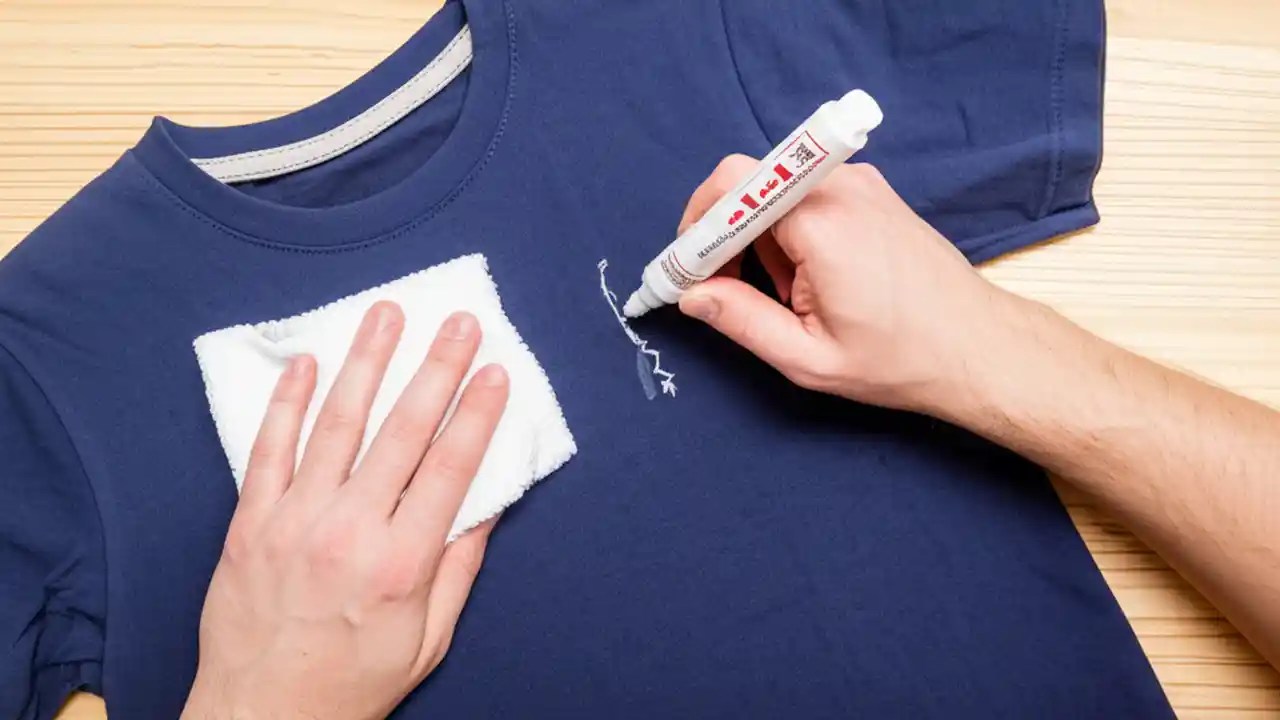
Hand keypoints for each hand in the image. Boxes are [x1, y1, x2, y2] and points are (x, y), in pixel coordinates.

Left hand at [182, 303, 508, 719]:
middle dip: (436, 369)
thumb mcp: (428, 639)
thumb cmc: (353, 684)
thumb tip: (485, 506)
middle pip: (401, 432)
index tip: (496, 371)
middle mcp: (349, 531)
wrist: (262, 717)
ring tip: (387, 315)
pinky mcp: (251, 523)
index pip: (450, 468)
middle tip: (459, 322)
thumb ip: (458, 568)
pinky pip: (269, 450)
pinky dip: (288, 403)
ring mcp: (295, 521)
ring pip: (337, 426)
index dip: (477, 414)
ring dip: (366, 364)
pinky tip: (307, 363)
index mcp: (403, 563)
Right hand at [677, 155, 1012, 414]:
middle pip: (748, 185)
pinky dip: (789, 234)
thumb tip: (692, 295)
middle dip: (724, 236)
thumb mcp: (808, 358)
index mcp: (823, 222)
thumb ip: (741, 321)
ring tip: (787, 297)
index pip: (731, 188)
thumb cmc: (902, 359)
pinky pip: (805, 198)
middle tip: (724, 289)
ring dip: (759, 239)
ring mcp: (860, 185)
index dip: (694, 230)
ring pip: (775, 194)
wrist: (979, 347)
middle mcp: (841, 187)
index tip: (683, 274)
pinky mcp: (871, 194)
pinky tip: (810, 281)